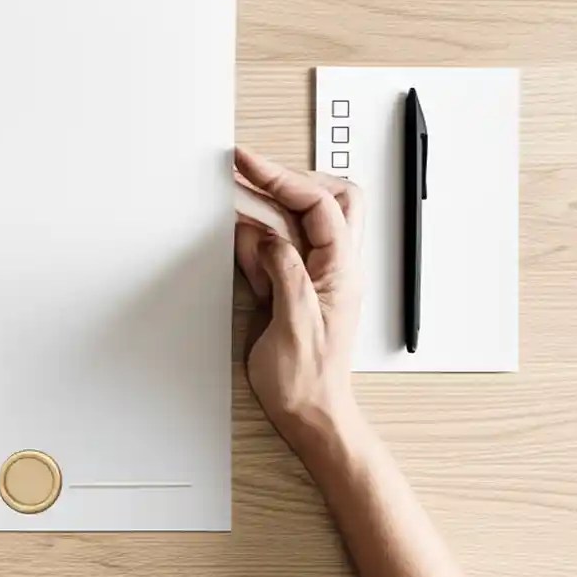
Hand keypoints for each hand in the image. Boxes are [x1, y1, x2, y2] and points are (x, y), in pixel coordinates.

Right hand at [233, 147, 364, 439]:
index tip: (248, 162)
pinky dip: (257, 237)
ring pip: (304, 218)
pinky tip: (238, 242)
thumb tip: (268, 236)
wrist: (311, 415)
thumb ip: (286, 274)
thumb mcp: (294, 325)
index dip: (282, 177)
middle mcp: (334, 266)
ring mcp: (316, 274)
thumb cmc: (307, 382)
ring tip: (234, 198)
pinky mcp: (296, 285)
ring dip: (269, 206)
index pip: (319, 205)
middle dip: (289, 177)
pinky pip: (280, 247)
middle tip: (248, 168)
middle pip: (330, 197)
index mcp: (341, 272)